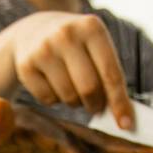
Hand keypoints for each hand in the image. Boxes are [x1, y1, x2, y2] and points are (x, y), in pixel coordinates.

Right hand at [9, 11, 134, 128]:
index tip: (126, 125)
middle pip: (89, 89)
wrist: (33, 30)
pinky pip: (48, 99)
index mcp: (91, 28)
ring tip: (72, 87)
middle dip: (96, 104)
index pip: (111, 73)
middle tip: (96, 106)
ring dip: (75, 102)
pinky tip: (53, 84)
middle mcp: (66, 35)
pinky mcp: (26, 66)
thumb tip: (122, 116)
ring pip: (68, 96)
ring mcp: (43, 49)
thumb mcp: (95, 48)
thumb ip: (110, 76)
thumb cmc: (76, 46)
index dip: (120, 102)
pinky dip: (55, 100)